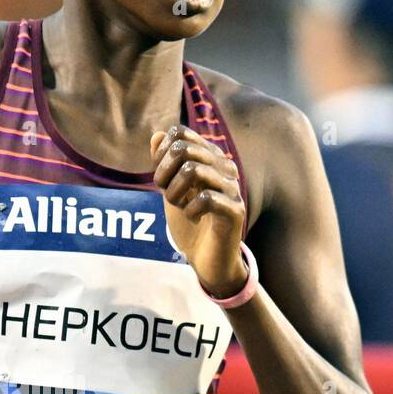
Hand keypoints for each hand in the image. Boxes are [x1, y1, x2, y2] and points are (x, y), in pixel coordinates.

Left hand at [150, 124, 247, 296]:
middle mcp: (225, 166)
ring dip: (175, 192)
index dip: (161, 154)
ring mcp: (232, 187)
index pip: (180, 134)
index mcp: (211, 157)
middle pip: (183, 149)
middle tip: (167, 194)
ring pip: (193, 171)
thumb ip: (164, 163)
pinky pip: (205, 198)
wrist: (207, 259)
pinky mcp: (235, 210)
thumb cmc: (190, 223)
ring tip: (180, 206)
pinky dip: (190, 209)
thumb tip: (157, 135)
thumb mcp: (170, 189)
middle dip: (164, 173)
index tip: (161, 178)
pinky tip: (193, 217)